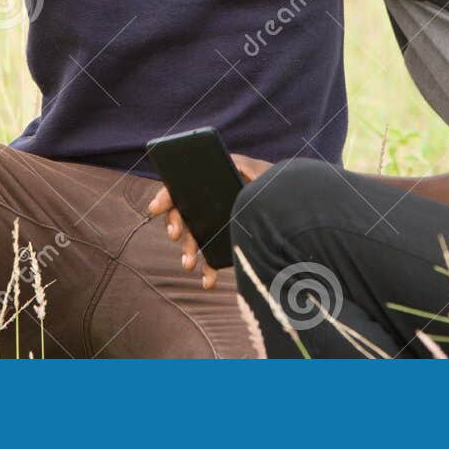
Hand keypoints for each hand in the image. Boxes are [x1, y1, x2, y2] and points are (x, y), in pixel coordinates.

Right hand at [147, 154, 271, 289]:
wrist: (293, 214)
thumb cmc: (279, 189)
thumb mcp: (262, 173)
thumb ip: (245, 167)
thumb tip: (224, 167)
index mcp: (214, 183)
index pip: (183, 187)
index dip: (166, 196)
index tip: (155, 208)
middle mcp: (211, 205)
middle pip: (184, 214)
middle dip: (175, 225)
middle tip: (175, 234)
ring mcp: (217, 226)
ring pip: (194, 238)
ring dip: (187, 251)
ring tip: (188, 264)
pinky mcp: (227, 245)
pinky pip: (212, 259)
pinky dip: (207, 271)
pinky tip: (207, 281)